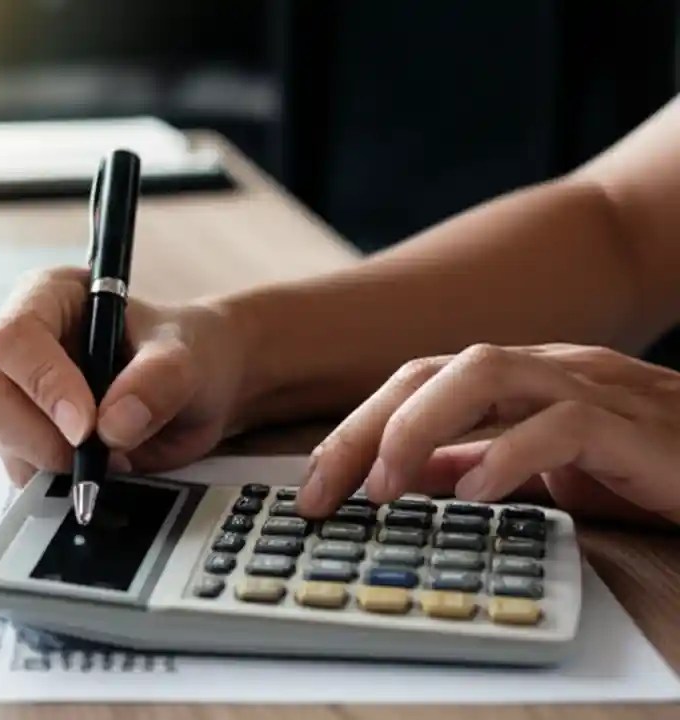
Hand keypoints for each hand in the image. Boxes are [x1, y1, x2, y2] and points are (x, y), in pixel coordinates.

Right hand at [0, 267, 243, 485]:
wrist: (198, 391)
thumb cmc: (188, 354)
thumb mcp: (187, 358)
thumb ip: (156, 382)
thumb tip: (113, 425)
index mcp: (49, 299)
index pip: (15, 338)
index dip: (43, 384)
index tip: (85, 426)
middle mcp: (22, 348)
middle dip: (40, 437)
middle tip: (98, 457)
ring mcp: (18, 398)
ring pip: (3, 441)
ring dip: (57, 464)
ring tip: (118, 457)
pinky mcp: (27, 442)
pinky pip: (24, 472)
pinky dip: (62, 483)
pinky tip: (104, 469)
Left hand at [297, 343, 679, 524]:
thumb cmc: (636, 464)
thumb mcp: (532, 467)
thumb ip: (469, 461)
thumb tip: (395, 477)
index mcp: (511, 380)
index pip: (411, 384)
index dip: (352, 428)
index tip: (312, 487)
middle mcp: (540, 370)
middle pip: (429, 370)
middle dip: (363, 427)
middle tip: (325, 491)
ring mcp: (586, 388)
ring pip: (483, 374)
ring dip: (420, 429)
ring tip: (386, 486)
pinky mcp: (630, 424)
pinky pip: (561, 424)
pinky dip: (510, 455)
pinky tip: (477, 493)